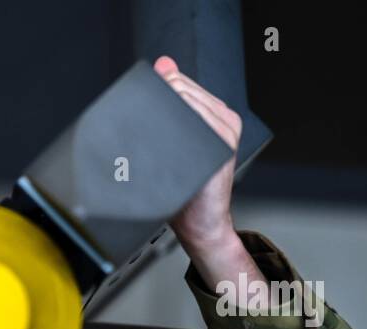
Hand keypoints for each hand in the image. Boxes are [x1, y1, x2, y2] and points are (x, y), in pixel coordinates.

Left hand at [153, 55, 242, 252]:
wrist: (202, 225)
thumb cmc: (187, 190)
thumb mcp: (179, 142)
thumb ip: (173, 104)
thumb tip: (164, 64)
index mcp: (218, 115)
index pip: (183, 83)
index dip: (159, 89)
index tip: (142, 104)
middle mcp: (225, 121)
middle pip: (182, 89)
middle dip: (157, 100)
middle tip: (143, 128)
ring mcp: (225, 134)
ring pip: (185, 102)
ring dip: (160, 115)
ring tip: (151, 143)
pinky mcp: (221, 149)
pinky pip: (193, 123)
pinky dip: (173, 129)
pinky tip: (164, 147)